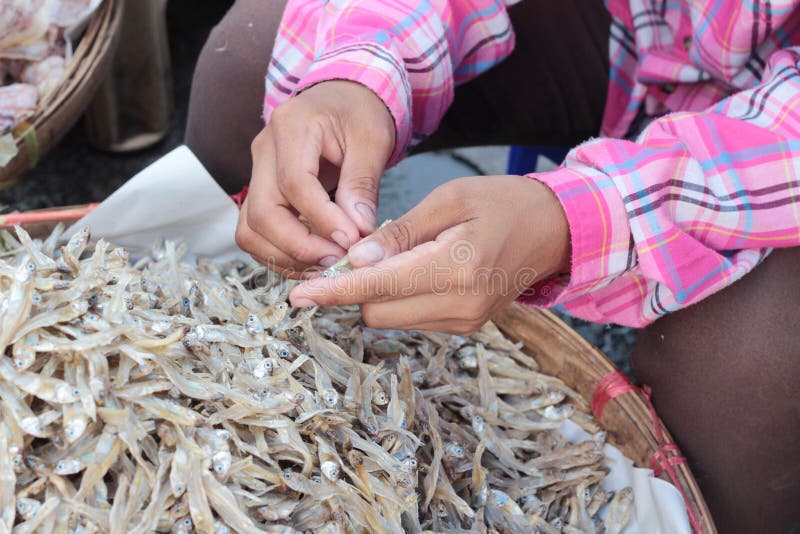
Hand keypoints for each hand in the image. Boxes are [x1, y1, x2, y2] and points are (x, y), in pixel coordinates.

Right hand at [235, 81, 394, 276]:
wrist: (342, 99)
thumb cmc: (359, 113)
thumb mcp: (373, 141)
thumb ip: (362, 185)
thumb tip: (359, 232)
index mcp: (291, 126)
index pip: (294, 184)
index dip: (322, 219)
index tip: (351, 240)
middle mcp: (263, 150)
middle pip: (262, 213)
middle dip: (299, 246)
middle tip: (338, 260)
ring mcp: (256, 173)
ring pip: (250, 230)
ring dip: (286, 257)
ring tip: (327, 264)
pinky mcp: (259, 193)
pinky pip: (257, 233)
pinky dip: (282, 254)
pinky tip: (315, 259)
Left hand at [289, 175, 570, 333]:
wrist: (556, 231)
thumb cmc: (504, 203)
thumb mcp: (450, 199)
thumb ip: (400, 233)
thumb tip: (355, 259)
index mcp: (456, 267)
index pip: (378, 286)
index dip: (334, 290)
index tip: (298, 296)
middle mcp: (460, 305)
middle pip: (376, 311)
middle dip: (356, 286)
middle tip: (355, 252)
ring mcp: (465, 321)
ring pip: (390, 319)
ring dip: (377, 292)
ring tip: (397, 254)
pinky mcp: (465, 326)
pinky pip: (411, 319)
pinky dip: (399, 298)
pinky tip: (413, 269)